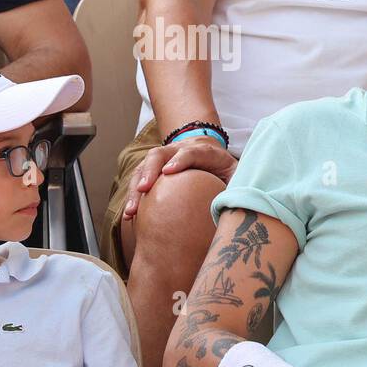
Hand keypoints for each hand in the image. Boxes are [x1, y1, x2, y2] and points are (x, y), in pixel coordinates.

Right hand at [122, 138, 237, 220]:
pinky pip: (139, 179)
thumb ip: (236, 184)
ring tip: (131, 211)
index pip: (191, 151)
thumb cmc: (226, 170)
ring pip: (144, 167)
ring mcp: (164, 158)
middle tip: (143, 190)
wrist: (210, 155)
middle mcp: (179, 150)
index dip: (180, 159)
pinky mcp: (153, 170)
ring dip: (135, 188)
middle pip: (159, 155)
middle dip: (149, 171)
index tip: (169, 172)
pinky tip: (130, 216)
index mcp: (205, 151)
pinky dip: (133, 197)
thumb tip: (234, 206)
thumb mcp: (237, 174)